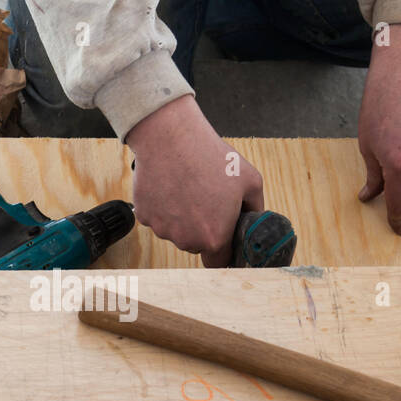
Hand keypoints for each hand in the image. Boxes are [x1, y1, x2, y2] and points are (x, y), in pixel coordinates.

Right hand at [127, 95, 263, 266]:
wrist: (170, 138)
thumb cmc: (211, 157)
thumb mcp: (250, 180)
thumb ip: (256, 208)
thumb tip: (255, 220)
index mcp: (214, 237)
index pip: (219, 262)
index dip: (223, 251)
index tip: (223, 238)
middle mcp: (187, 240)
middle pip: (196, 245)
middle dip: (202, 229)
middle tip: (206, 200)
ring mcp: (163, 229)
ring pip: (176, 231)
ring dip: (182, 217)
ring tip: (188, 187)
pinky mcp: (145, 217)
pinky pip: (158, 218)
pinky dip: (164, 207)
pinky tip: (170, 185)